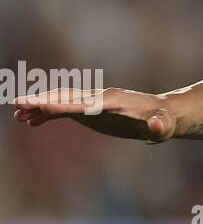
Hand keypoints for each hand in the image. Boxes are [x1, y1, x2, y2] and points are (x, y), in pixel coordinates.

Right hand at [11, 88, 177, 142]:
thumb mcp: (164, 125)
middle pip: (67, 98)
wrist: (164, 113)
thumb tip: (157, 126)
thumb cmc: (165, 121)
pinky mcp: (91, 110)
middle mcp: (100, 98)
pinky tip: (29, 121)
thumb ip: (159, 126)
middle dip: (43, 101)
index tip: (41, 106)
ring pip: (62, 101)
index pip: (84, 103)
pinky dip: (47, 113)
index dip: (64, 105)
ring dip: (39, 106)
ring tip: (16, 113)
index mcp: (113, 101)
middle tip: (17, 103)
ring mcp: (93, 102)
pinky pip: (65, 109)